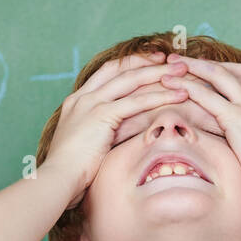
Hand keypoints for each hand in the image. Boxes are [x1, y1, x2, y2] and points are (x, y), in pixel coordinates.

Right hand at [40, 51, 192, 210]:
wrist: (57, 179)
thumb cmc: (71, 173)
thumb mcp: (86, 146)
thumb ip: (101, 135)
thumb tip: (119, 139)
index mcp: (77, 101)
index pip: (108, 72)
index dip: (132, 65)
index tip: (152, 62)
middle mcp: (83, 97)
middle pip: (121, 69)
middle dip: (149, 62)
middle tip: (173, 60)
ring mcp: (91, 104)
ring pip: (131, 80)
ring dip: (160, 74)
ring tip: (184, 72)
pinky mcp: (101, 115)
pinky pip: (137, 101)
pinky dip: (160, 97)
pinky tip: (180, 95)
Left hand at [159, 54, 240, 209]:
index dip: (226, 72)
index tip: (208, 69)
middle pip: (232, 70)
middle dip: (207, 62)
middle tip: (185, 60)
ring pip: (217, 76)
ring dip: (193, 67)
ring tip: (171, 63)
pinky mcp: (235, 117)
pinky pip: (206, 96)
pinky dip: (187, 87)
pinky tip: (171, 84)